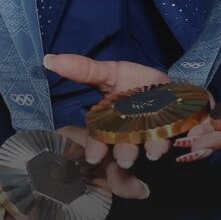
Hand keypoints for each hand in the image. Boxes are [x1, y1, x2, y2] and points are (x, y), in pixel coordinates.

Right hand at [42, 53, 174, 166]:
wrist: (166, 83)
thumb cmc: (132, 81)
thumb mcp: (107, 72)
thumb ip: (83, 70)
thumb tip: (48, 59)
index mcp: (108, 125)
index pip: (97, 140)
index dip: (95, 148)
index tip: (94, 156)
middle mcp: (128, 136)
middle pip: (122, 149)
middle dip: (124, 154)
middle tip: (125, 160)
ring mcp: (150, 136)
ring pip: (147, 147)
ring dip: (150, 150)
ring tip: (152, 152)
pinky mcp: (172, 133)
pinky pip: (171, 141)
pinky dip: (170, 142)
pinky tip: (172, 141)